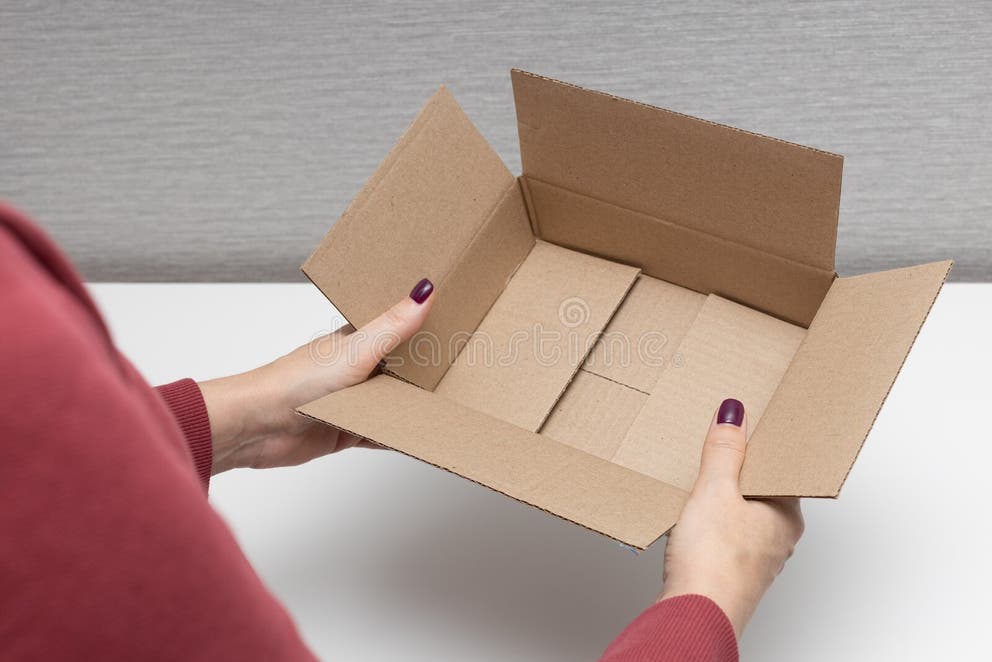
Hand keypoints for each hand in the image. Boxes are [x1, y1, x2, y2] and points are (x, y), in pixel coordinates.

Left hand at [198, 278, 434, 472]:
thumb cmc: (295, 380)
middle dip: (424, 372)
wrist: (258, 425)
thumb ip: (393, 325)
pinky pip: (383, 433)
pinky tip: (421, 435)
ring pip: (394, 403)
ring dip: (413, 406)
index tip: (455, 325)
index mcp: (356, 342)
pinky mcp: (348, 431)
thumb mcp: (355, 349)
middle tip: (463, 370)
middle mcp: (356, 370)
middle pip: (400, 370)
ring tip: (451, 405)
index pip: (397, 329)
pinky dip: (399, 435)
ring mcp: (353, 402)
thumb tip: (424, 290)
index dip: (422, 327)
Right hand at [658, 398, 804, 636]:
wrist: (696, 614)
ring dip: (724, 499)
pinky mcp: (732, 573)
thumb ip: (724, 451)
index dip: (759, 447)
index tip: (740, 428)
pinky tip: (694, 519)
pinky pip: (727, 536)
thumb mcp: (715, 490)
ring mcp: (757, 559)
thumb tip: (735, 414)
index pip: (780, 469)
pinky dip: (713, 523)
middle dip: (738, 472)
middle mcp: (780, 538)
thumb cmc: (714, 562)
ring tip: (699, 481)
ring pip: (744, 515)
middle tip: (715, 447)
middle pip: (761, 491)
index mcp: (787, 515)